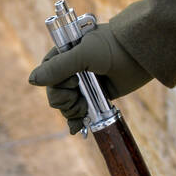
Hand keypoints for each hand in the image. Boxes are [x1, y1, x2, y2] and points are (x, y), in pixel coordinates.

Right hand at [28, 24, 151, 133]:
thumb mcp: (85, 53)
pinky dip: (76, 120)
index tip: (73, 81)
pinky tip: (77, 128)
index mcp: (66, 51)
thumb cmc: (114, 47)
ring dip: (71, 110)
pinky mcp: (96, 95)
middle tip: (79, 95)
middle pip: (54, 92)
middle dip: (64, 99)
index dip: (55, 83)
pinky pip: (79, 111)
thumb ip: (59, 67)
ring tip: (84, 108)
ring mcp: (84, 82)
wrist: (143, 55)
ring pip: (66, 104)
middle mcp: (73, 67)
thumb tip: (32, 80)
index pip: (47, 73)